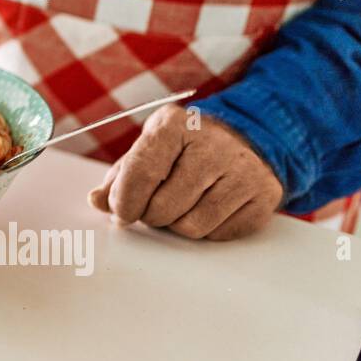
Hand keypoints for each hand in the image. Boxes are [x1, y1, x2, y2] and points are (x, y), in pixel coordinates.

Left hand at [87, 105, 283, 240]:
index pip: (141, 172)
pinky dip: (205, 230)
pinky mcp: (264, 195)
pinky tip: (207, 206)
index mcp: (175, 125)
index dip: (125, 201)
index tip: (122, 211)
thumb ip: (119, 177)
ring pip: (191, 227)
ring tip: (181, 203)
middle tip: (156, 204)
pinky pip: (219, 235)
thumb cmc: (184, 148)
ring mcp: (243, 170)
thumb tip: (97, 201)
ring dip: (177, 225)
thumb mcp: (148, 148)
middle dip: (151, 215)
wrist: (244, 139)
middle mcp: (213, 144)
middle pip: (163, 207)